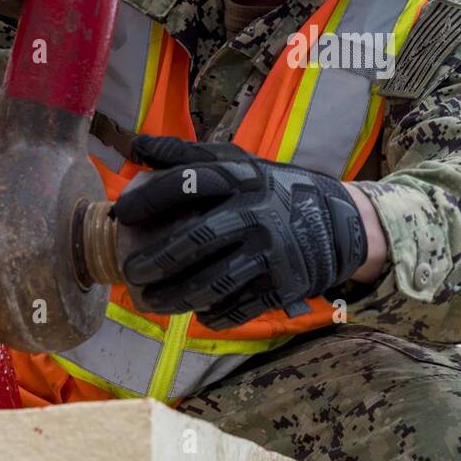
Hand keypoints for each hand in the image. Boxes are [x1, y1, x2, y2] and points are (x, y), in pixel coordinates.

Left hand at [109, 136, 367, 328]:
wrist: (338, 223)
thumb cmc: (273, 191)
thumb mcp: (240, 164)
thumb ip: (188, 156)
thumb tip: (135, 145)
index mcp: (242, 178)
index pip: (188, 182)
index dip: (150, 197)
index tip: (122, 213)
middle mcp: (255, 213)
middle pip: (195, 241)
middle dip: (155, 261)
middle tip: (130, 272)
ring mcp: (270, 252)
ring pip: (212, 283)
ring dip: (174, 297)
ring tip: (151, 301)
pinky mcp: (282, 284)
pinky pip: (238, 307)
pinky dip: (213, 314)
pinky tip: (197, 312)